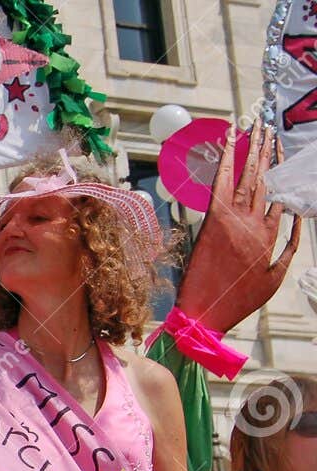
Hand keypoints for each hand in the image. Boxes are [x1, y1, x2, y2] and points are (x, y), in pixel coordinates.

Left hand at [174, 120, 300, 333]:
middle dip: (268, 152)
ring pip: (248, 176)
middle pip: (264, 179)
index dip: (277, 173)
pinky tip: (232, 138)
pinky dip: (227, 158)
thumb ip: (287, 250)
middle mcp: (255, 222)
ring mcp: (236, 220)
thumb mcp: (274, 278)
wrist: (207, 314)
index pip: (276, 195)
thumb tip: (295, 225)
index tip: (279, 154)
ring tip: (260, 126)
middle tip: (271, 127)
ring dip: (254, 149)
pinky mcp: (215, 220)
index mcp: (269, 235)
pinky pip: (222, 181)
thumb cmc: (237, 302)